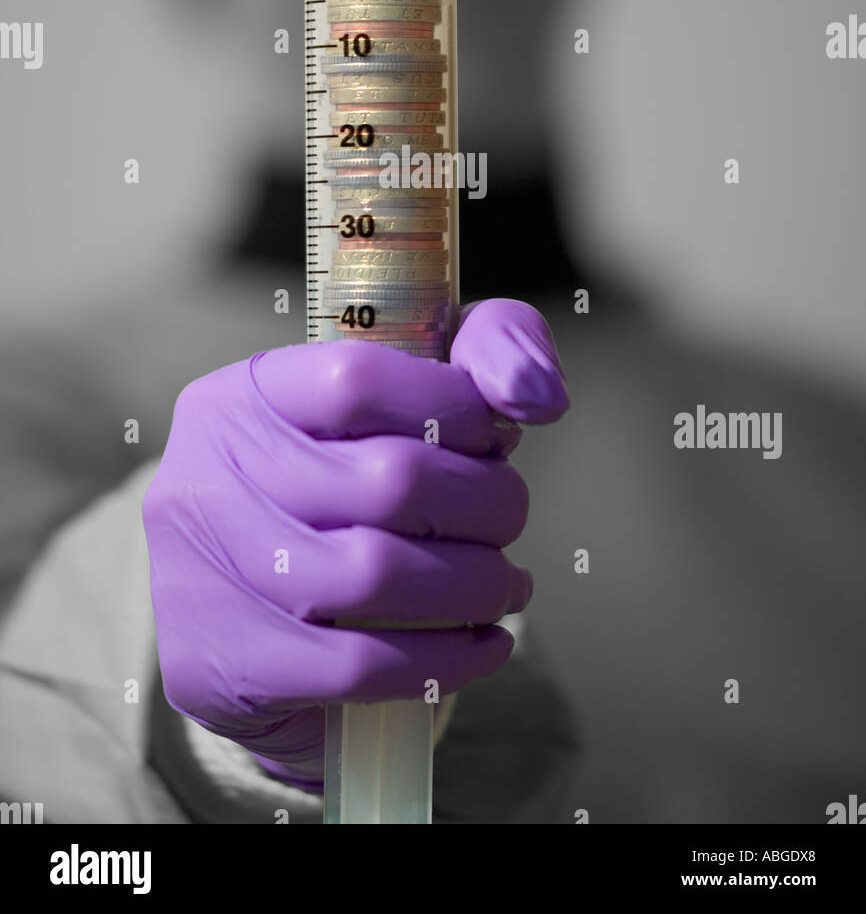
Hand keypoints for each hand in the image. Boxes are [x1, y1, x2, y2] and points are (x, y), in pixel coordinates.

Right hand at [142, 297, 568, 788]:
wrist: (236, 631)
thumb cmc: (332, 494)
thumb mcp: (386, 404)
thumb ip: (481, 350)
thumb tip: (539, 392)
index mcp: (241, 395)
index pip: (360, 377)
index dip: (456, 405)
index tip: (497, 435)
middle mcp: (206, 474)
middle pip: (389, 478)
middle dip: (487, 503)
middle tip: (507, 520)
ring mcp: (204, 574)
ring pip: (379, 574)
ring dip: (476, 585)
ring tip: (504, 586)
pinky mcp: (221, 665)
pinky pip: (359, 665)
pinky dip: (444, 659)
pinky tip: (480, 645)